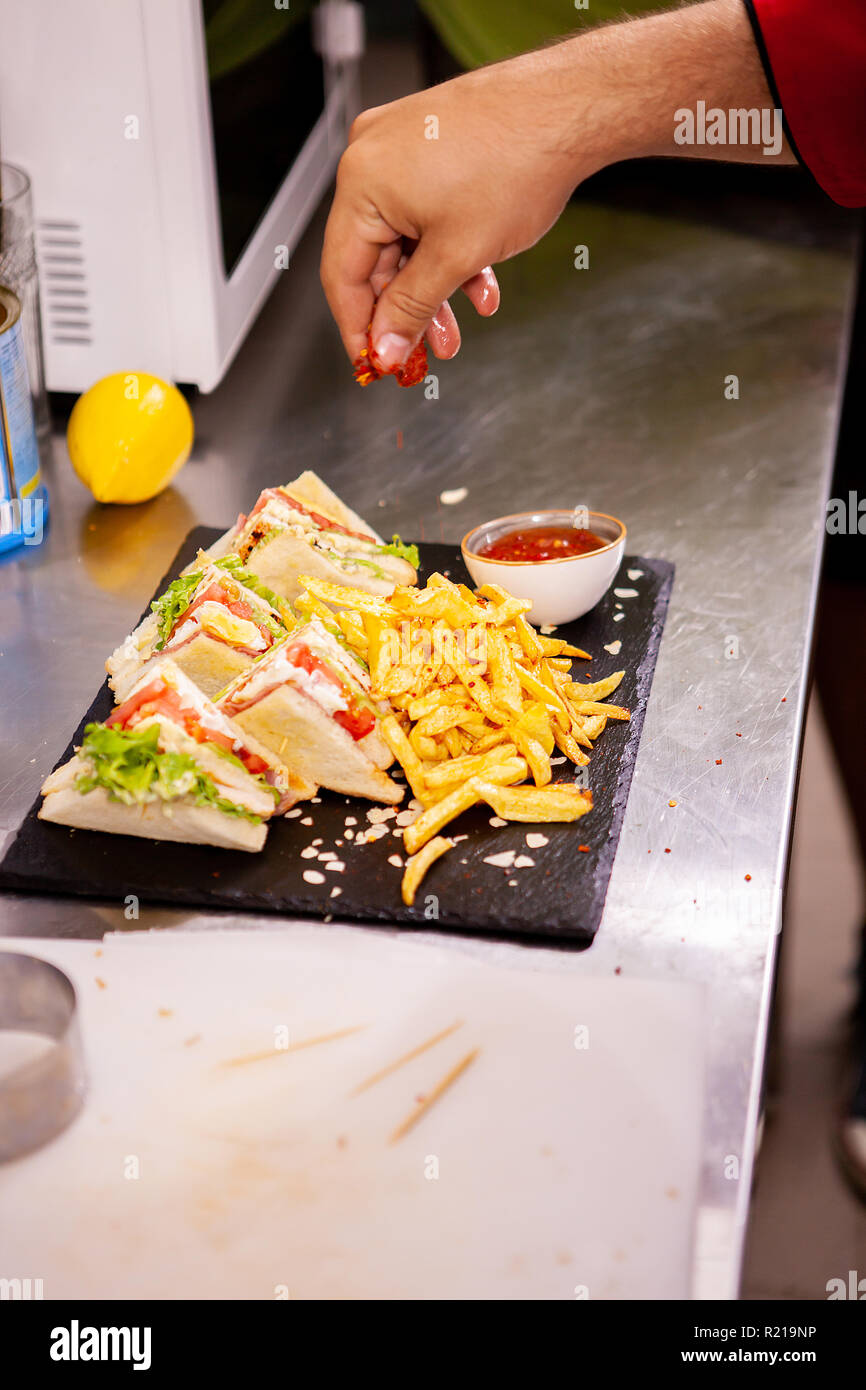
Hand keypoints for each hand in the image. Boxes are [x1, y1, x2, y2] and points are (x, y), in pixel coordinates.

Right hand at [320, 0, 787, 372]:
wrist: (570, 109)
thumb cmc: (517, 160)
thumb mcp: (456, 256)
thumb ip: (412, 308)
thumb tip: (386, 346)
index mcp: (362, 182)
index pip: (341, 275)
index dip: (359, 328)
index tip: (375, 362)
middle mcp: (373, 159)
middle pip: (375, 260)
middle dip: (405, 313)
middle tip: (419, 355)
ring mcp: (403, 148)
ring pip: (407, 242)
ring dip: (433, 291)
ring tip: (454, 333)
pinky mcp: (434, 147)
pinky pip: (428, 215)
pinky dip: (450, 254)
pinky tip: (480, 283)